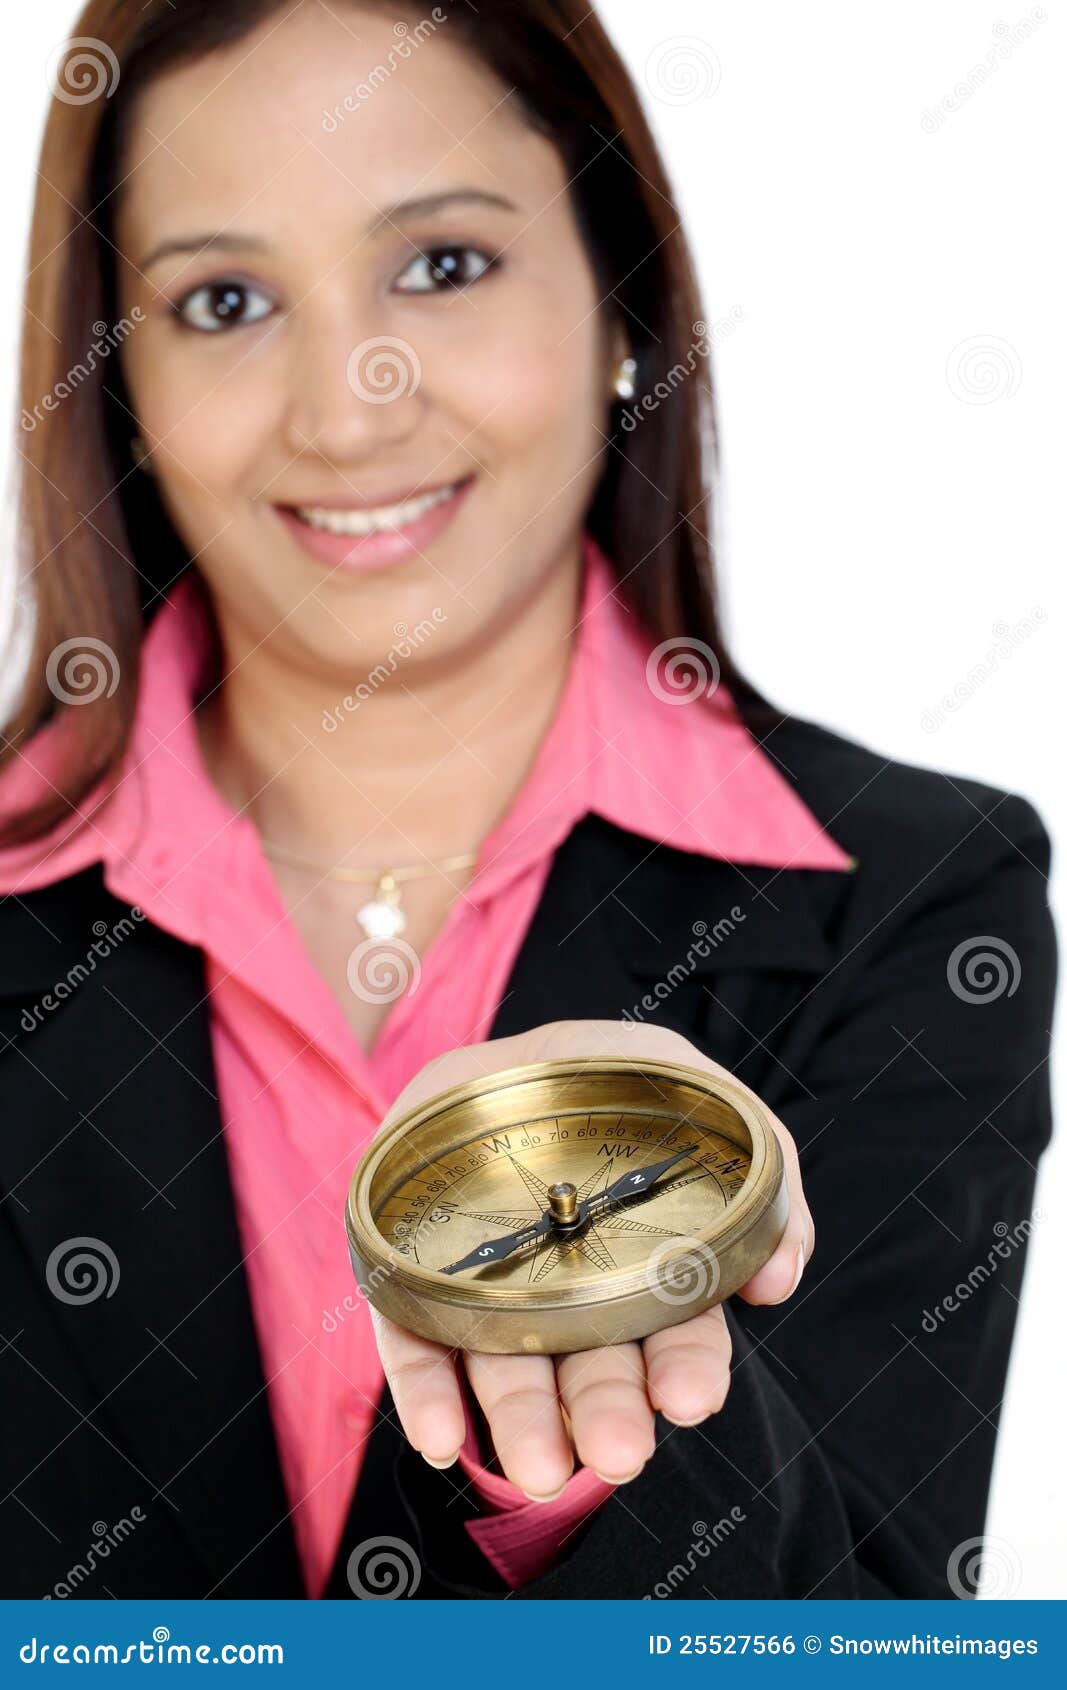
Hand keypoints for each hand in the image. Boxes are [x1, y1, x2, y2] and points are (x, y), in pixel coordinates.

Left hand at [368, 1021, 813, 1498]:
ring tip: (540, 1469)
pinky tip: (442, 1438)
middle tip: (617, 1454)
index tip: (692, 1399)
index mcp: (644, 1267)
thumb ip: (767, 1168)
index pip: (674, 1330)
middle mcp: (570, 1296)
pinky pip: (413, 1342)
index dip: (686, 1367)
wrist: (500, 1056)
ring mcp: (489, 1295)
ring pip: (506, 1367)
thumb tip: (778, 1277)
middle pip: (590, 1363)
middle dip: (606, 1412)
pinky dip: (427, 1392)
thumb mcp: (698, 1086)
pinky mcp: (411, 1286)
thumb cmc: (610, 1077)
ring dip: (523, 1419)